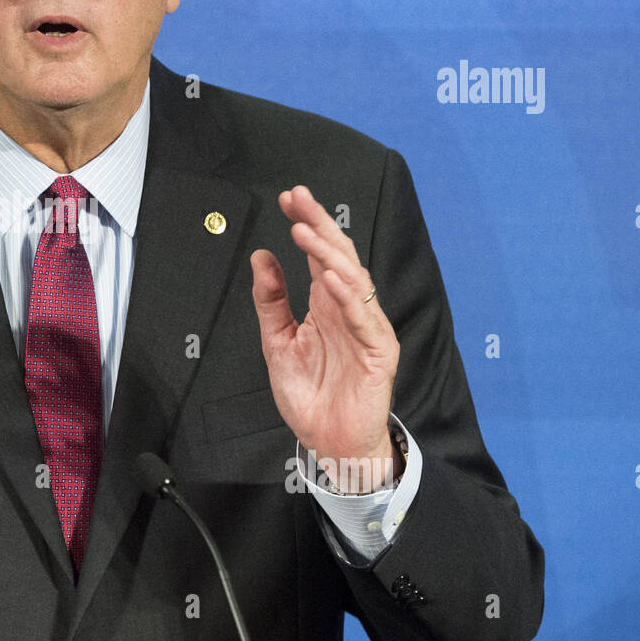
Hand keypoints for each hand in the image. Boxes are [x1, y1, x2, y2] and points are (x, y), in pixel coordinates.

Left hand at [251, 185, 399, 484]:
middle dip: (319, 225)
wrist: (331, 442)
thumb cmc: (311, 395)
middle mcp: (348, 310)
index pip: (319, 254)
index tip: (288, 198)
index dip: (307, 224)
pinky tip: (329, 276)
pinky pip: (363, 318)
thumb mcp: (277, 342)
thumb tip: (261, 257)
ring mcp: (366, 328)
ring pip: (352, 280)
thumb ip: (271, 301)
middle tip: (298, 199)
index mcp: (326, 304)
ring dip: (328, 254)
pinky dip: (347, 295)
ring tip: (304, 231)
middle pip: (338, 256)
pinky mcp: (378, 351)